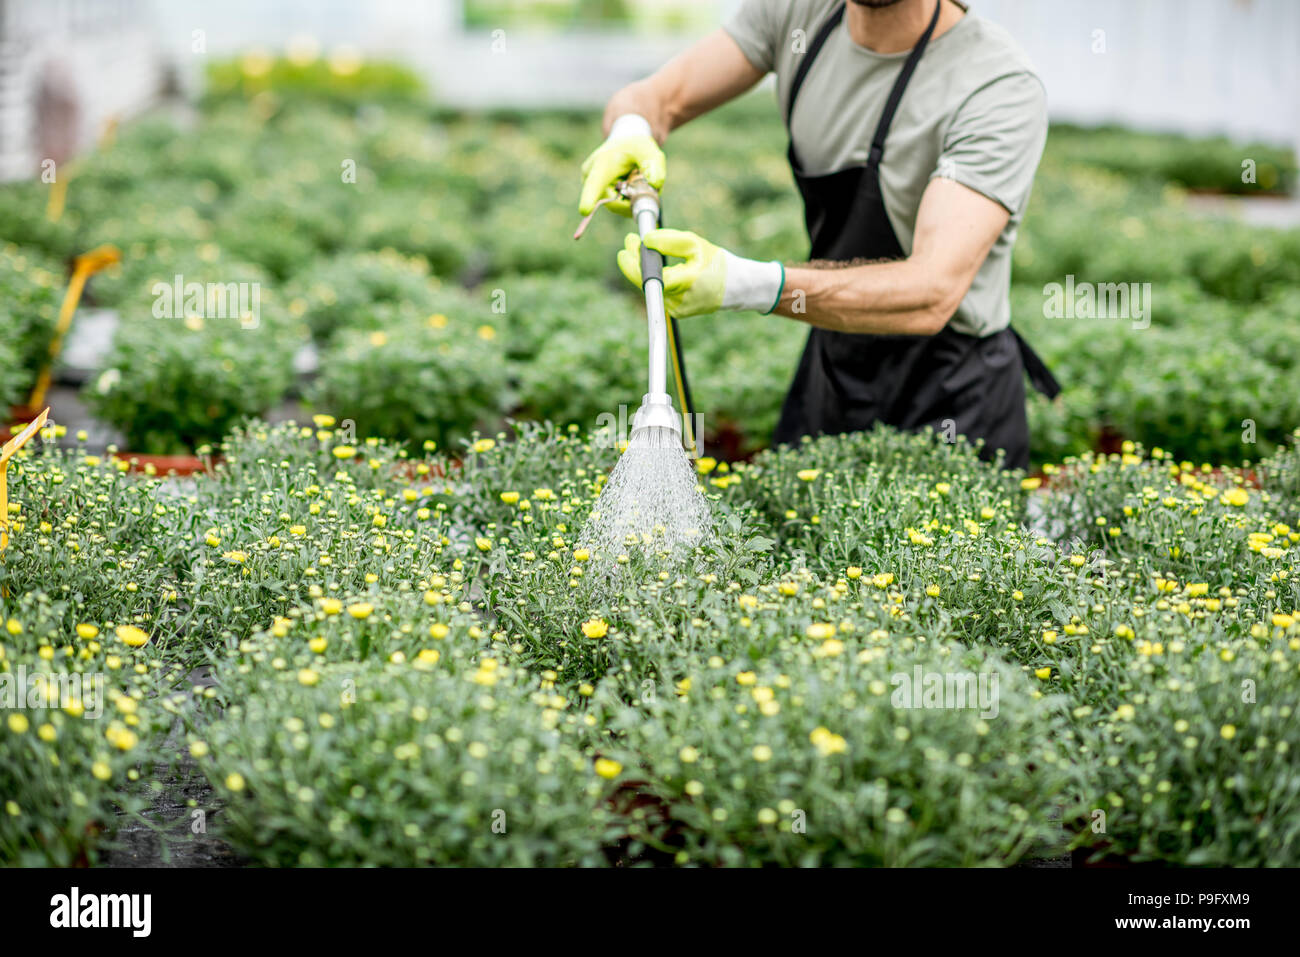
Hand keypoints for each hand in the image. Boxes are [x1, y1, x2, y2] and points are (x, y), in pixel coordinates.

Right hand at [578, 115, 666, 217]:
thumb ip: (654, 163)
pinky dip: (628, 201)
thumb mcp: (648, 149)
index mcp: (602, 163)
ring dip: (632, 200)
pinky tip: (632, 187)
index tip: (585, 210)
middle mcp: (590, 177)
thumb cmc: (635, 146)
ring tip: (638, 182)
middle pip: (612, 203)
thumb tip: (656, 184)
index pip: (594, 183)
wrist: (624, 144)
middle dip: (632, 201)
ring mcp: (591, 188)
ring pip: (616, 206)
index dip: (589, 198)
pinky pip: (616, 206)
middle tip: (649, 189)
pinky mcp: (597, 195)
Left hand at [617, 228, 784, 316]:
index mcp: (687, 282)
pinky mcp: (677, 312)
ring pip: (653, 286)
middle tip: (630, 242)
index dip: (634, 265)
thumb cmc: (717, 263)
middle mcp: (680, 301)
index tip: (626, 247)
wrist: (736, 288)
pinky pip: (660, 292)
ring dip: (646, 268)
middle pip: (649, 281)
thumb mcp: (695, 245)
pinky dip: (656, 278)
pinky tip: (658, 265)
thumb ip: (669, 241)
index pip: (653, 277)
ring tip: (645, 249)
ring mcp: (677, 309)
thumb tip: (645, 241)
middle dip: (636, 261)